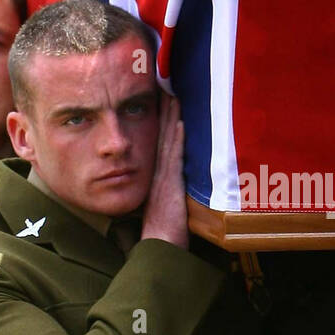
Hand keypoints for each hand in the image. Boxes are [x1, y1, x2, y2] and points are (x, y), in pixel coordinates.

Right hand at [141, 95, 187, 248]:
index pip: (156, 143)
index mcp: (155, 177)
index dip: (158, 121)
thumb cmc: (162, 233)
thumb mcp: (163, 206)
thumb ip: (167, 191)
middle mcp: (157, 173)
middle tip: (164, 87)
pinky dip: (176, 139)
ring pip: (166, 141)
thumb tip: (173, 181)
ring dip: (170, 118)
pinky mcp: (171, 185)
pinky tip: (179, 123)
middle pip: (159, 136)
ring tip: (172, 95)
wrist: (159, 247)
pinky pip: (174, 157)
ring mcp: (163, 178)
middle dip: (162, 112)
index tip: (161, 101)